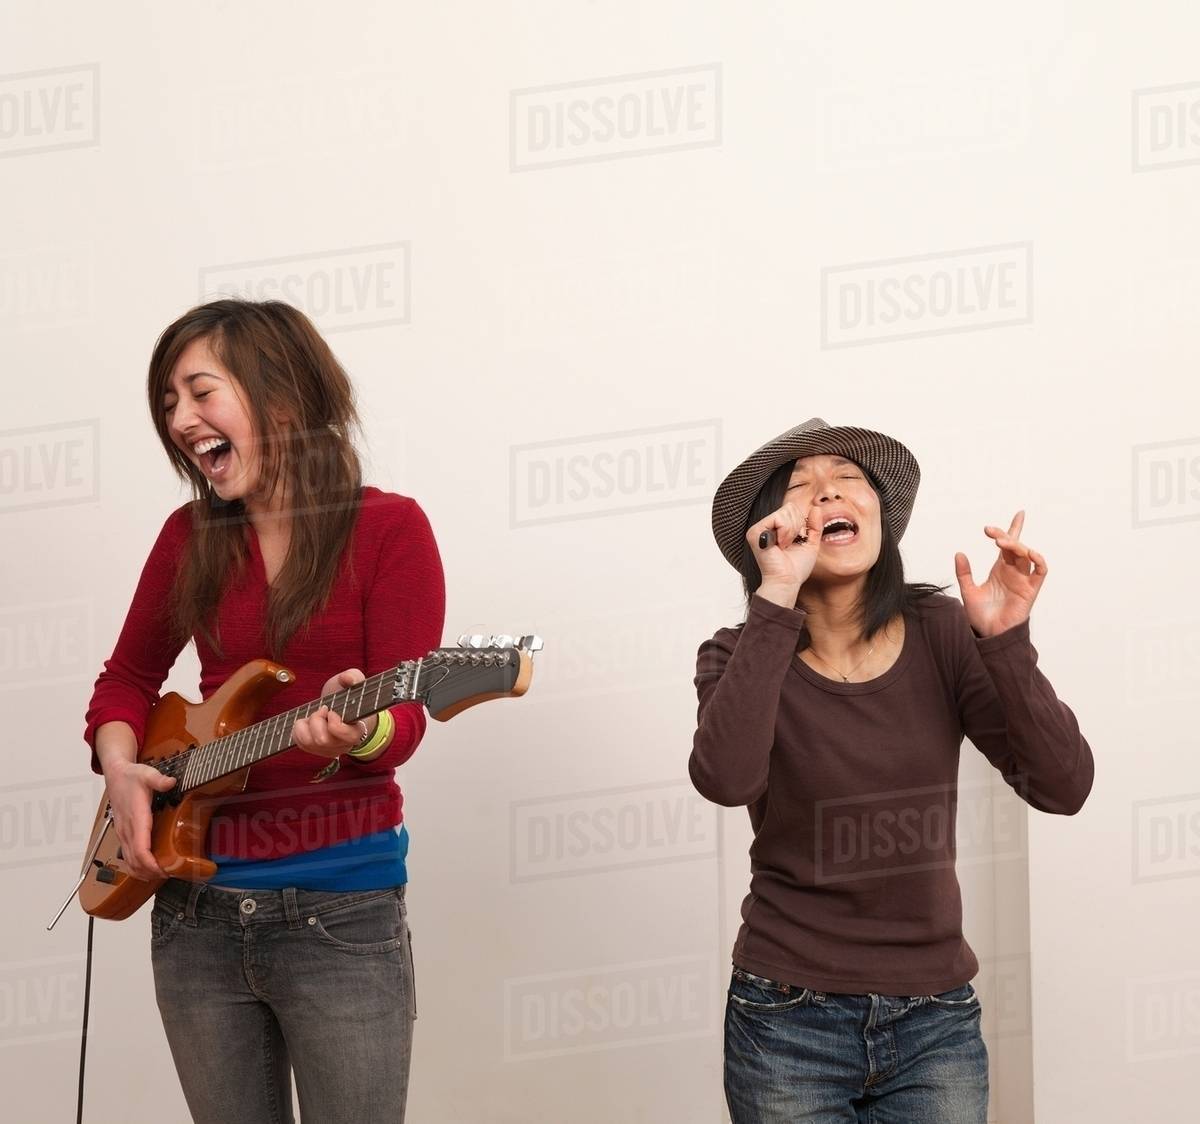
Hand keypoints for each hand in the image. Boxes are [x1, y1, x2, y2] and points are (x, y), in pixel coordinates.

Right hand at [103, 759, 176, 880]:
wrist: (115, 775)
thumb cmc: (132, 776)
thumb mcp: (147, 774)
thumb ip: (159, 779)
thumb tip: (171, 782)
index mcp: (136, 818)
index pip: (140, 849)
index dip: (150, 863)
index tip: (163, 870)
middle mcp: (127, 830)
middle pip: (135, 860)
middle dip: (150, 872)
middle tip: (170, 875)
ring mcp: (123, 833)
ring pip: (129, 861)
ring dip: (142, 872)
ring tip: (160, 875)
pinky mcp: (123, 833)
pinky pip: (127, 855)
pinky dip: (136, 866)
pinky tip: (147, 869)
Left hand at [291, 668, 375, 758]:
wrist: (340, 707)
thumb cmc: (348, 694)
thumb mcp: (354, 681)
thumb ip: (353, 676)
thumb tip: (347, 678)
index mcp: (357, 731)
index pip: (346, 735)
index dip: (334, 721)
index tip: (332, 710)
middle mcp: (343, 746)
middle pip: (322, 740)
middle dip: (317, 720)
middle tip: (322, 709)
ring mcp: (327, 750)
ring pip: (308, 742)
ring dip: (306, 724)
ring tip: (315, 714)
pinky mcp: (313, 749)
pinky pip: (298, 742)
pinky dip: (299, 728)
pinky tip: (307, 721)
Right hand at [747, 502, 823, 603]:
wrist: (787, 581)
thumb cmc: (796, 568)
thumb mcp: (810, 543)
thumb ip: (814, 526)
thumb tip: (816, 508)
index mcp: (776, 528)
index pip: (792, 509)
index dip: (800, 524)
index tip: (795, 542)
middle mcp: (765, 526)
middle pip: (789, 507)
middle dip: (796, 527)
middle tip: (789, 545)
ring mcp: (759, 528)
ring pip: (785, 512)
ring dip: (791, 532)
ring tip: (784, 546)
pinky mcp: (755, 532)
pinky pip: (778, 519)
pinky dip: (785, 532)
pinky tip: (780, 545)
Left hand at [954, 510, 1047, 637]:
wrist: (990, 634)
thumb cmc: (981, 616)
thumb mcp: (968, 591)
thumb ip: (964, 573)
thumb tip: (959, 553)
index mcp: (999, 570)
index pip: (1007, 545)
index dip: (1013, 529)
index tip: (1017, 515)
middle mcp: (1013, 571)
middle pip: (1015, 546)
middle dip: (1005, 536)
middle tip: (991, 533)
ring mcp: (1023, 579)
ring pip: (1026, 555)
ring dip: (1017, 545)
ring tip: (1002, 543)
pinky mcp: (1031, 589)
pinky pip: (1040, 571)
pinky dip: (1038, 560)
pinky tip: (1028, 553)